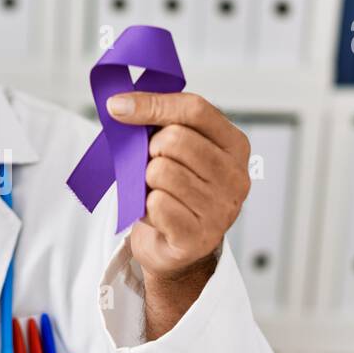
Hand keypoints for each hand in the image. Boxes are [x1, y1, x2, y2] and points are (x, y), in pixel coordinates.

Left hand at [105, 92, 250, 332]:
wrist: (179, 249)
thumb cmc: (176, 192)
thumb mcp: (178, 152)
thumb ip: (161, 124)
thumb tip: (121, 105)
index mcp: (234, 146)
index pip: (195, 109)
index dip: (152, 104)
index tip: (118, 107)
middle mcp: (235, 177)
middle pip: (175, 139)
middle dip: (150, 150)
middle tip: (151, 165)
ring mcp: (221, 209)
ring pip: (161, 172)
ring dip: (146, 181)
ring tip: (156, 191)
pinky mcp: (198, 237)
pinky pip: (156, 204)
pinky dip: (146, 207)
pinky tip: (157, 214)